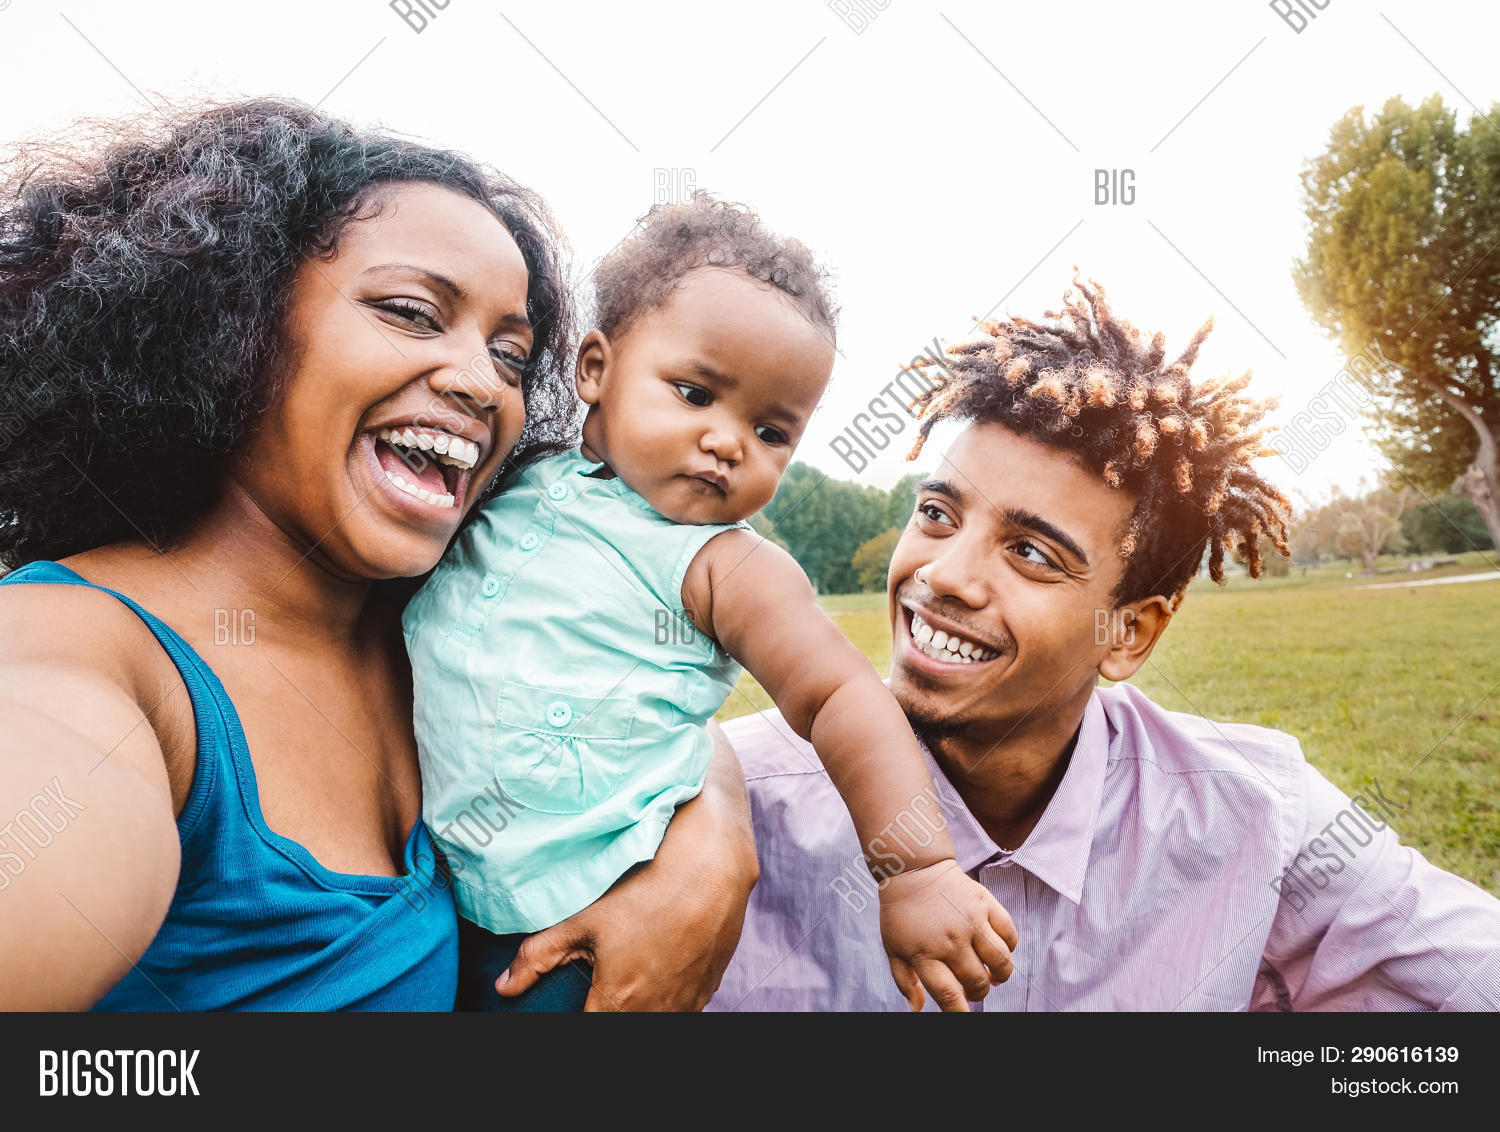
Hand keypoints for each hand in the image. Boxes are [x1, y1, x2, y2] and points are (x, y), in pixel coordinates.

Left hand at [498, 725, 758, 1009]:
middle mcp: (655, 1011)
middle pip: (623, 1023)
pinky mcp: (709, 989)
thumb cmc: (646, 889)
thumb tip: (504, 986)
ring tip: (630, 976)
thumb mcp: (584, 918)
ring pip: (655, 1020)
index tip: (575, 1000)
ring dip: (638, 1007)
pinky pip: (683, 1010)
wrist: (713, 868)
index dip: (576, 1015)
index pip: (586, 1028)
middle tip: (600, 983)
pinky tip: (659, 970)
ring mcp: (687, 1003)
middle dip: (609, 1008)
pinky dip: (666, 1000)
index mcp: (618, 1001)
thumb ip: (538, 955)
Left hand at [879, 858, 1016, 1011]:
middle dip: (977, 993)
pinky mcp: (986, 904)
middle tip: (972, 988)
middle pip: (977, 982)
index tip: (962, 1014)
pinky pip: (1010, 935)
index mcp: (924, 953)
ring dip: (999, 975)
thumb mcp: (893, 948)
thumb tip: (918, 1010)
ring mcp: (971, 921)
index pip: (949, 995)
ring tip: (990, 974)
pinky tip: (996, 949)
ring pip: (1001, 962)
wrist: (913, 869)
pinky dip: (1009, 948)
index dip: (959, 1013)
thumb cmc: (902, 914)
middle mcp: (950, 939)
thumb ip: (905, 982)